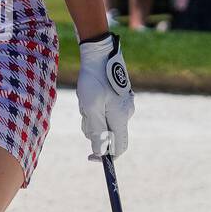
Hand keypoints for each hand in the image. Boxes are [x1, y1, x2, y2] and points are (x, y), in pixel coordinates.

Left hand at [75, 33, 134, 159]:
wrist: (99, 54)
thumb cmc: (94, 80)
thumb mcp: (91, 108)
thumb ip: (97, 131)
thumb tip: (101, 153)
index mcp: (121, 117)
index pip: (119, 147)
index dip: (106, 156)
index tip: (91, 157)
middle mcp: (126, 112)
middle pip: (109, 133)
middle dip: (93, 128)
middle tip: (84, 112)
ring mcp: (124, 104)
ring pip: (104, 121)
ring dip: (91, 116)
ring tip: (86, 100)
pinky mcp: (119, 97)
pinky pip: (105, 110)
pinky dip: (95, 107)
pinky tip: (90, 94)